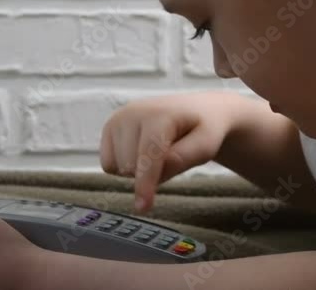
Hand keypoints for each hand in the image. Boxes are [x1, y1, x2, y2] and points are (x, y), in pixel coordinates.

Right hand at [100, 91, 242, 213]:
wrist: (195, 110)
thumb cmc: (202, 128)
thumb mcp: (206, 144)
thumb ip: (182, 159)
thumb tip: (153, 172)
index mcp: (159, 114)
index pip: (148, 155)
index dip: (145, 182)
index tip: (144, 206)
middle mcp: (132, 112)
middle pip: (130, 166)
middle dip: (149, 174)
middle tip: (171, 157)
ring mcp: (117, 118)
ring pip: (117, 167)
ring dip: (137, 171)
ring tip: (158, 153)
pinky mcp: (109, 127)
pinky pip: (108, 164)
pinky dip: (124, 167)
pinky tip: (142, 153)